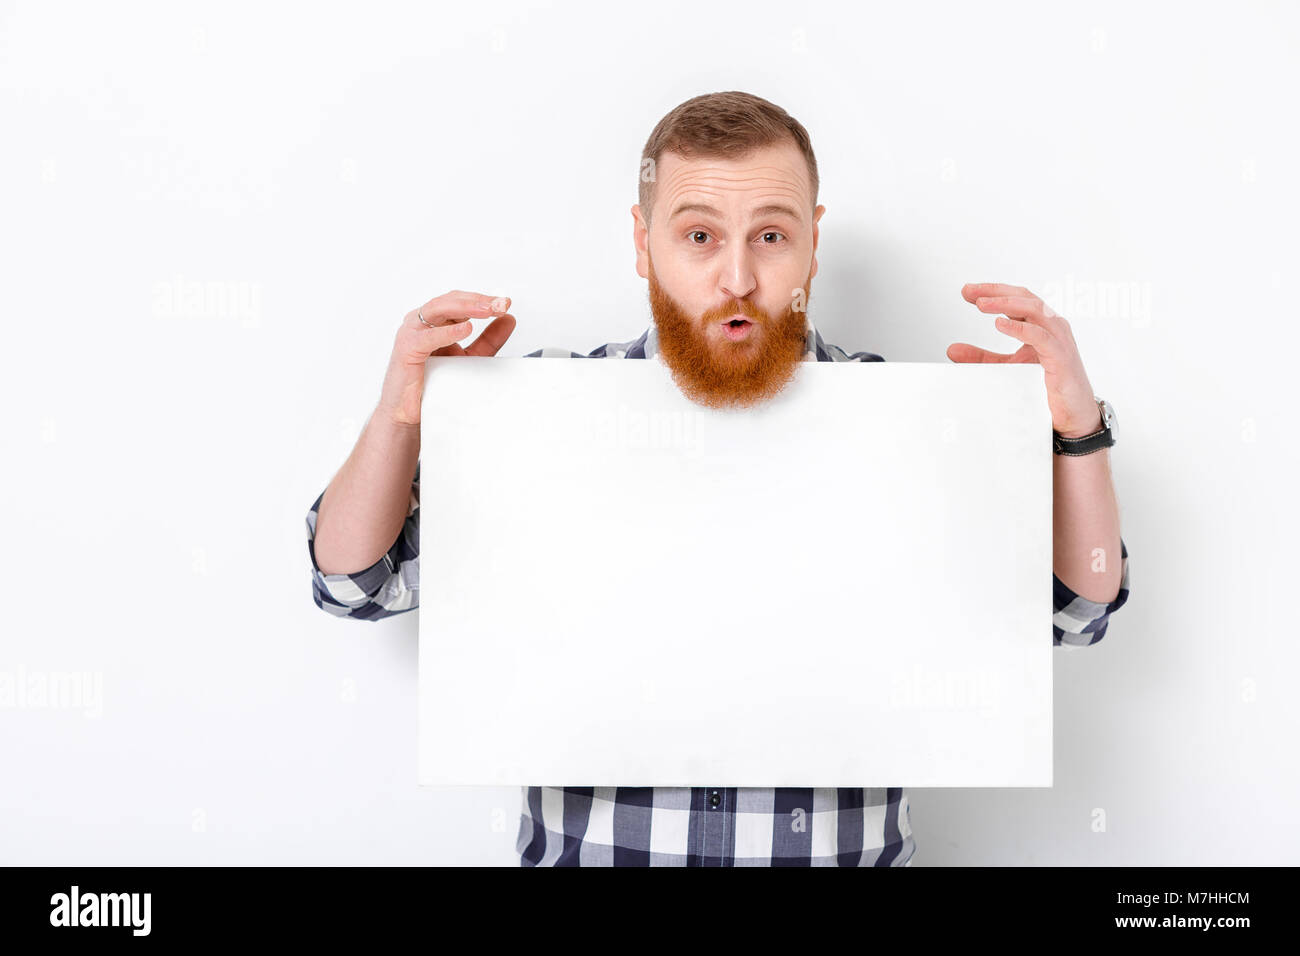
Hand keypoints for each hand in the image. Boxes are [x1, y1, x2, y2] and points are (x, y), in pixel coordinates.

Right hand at [378, 290, 515, 425]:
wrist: (409, 412)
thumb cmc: (431, 382)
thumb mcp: (469, 357)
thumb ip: (489, 339)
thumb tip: (509, 319)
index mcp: (436, 320)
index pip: (462, 301)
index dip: (484, 299)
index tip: (506, 303)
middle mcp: (422, 321)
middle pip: (452, 301)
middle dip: (479, 301)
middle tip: (501, 304)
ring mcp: (412, 332)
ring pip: (439, 309)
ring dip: (466, 308)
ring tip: (488, 310)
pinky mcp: (406, 349)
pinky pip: (427, 336)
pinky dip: (447, 332)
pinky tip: (466, 329)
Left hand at [948, 282, 1101, 437]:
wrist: (1072, 414)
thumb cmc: (1047, 387)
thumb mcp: (1007, 367)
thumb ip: (981, 357)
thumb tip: (951, 349)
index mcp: (1041, 324)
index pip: (1017, 298)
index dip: (993, 291)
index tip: (967, 291)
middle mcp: (1052, 326)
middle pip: (1024, 297)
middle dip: (995, 292)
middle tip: (969, 291)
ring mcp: (1059, 340)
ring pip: (1034, 310)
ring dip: (1006, 304)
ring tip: (981, 304)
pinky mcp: (1061, 358)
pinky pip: (1041, 337)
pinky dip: (1020, 328)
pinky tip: (1001, 325)